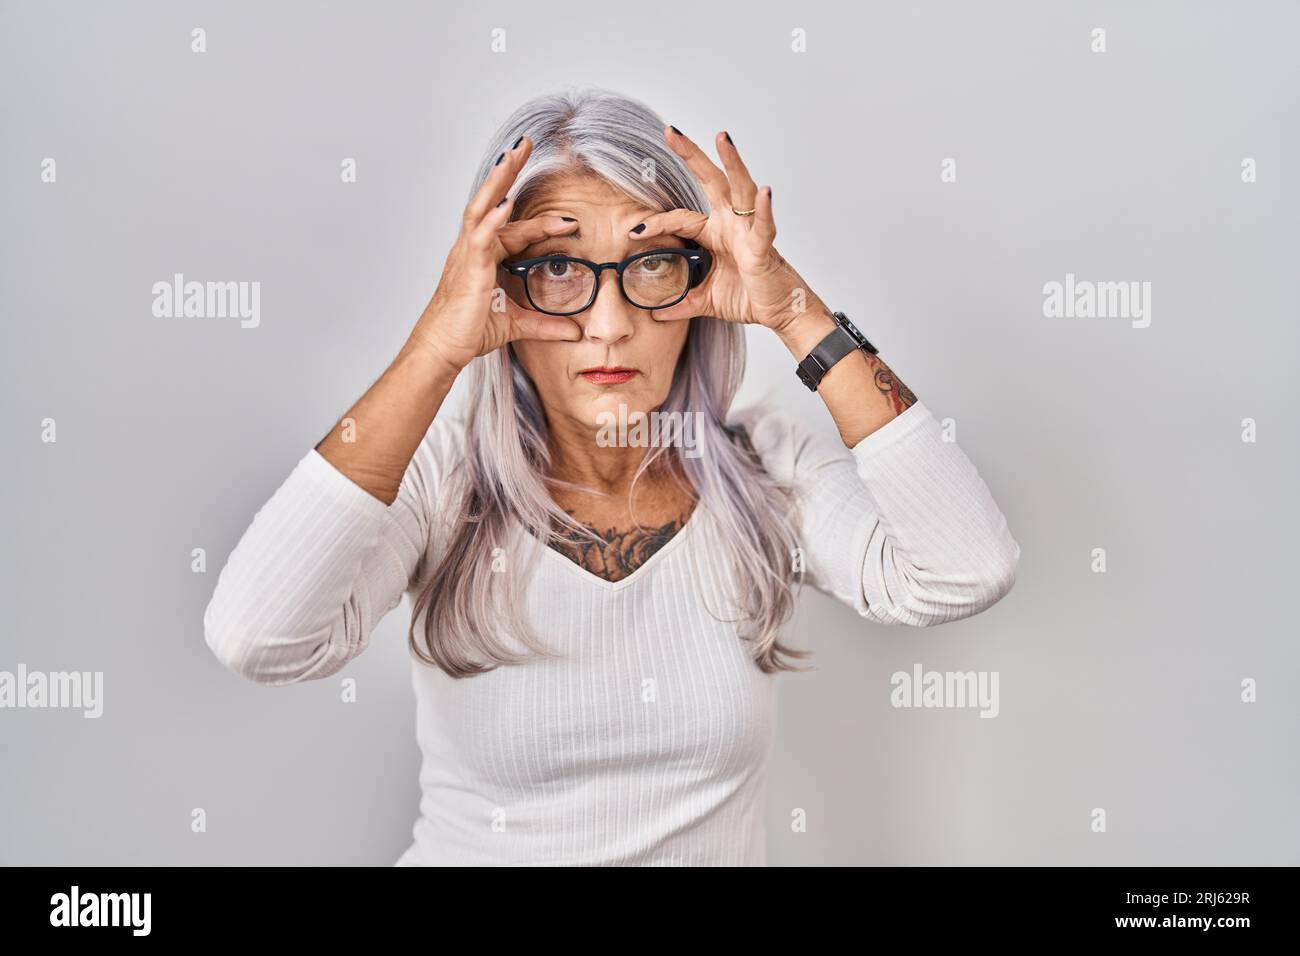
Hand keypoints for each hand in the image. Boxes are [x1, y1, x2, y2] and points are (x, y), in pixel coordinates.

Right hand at [408, 135, 583, 374]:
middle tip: (526, 144)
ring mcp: (467, 254)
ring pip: (482, 207)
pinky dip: (493, 218)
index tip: (570, 220)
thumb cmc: (469, 332)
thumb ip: (547, 325)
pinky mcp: (467, 268)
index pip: (517, 230)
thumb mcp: (517, 325)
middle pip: (493, 201)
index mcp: (485, 256)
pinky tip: (507, 202)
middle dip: (509, 172)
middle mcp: (473, 248)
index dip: (543, 223)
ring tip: (512, 154)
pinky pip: (480, 236)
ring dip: (498, 181)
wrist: (443, 348)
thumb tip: (576, 331)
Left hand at [629, 127, 830, 336]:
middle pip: (710, 180)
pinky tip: (765, 191)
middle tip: (670, 131)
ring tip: (722, 138)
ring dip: (732, 163)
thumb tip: (654, 314)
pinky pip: (765, 226)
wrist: (781, 311)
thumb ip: (681, 303)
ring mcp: (749, 232)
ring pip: (740, 190)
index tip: (633, 230)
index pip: (679, 218)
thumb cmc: (750, 296)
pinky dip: (765, 209)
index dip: (656, 223)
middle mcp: (732, 224)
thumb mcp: (706, 301)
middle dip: (691, 155)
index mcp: (716, 233)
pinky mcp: (765, 248)